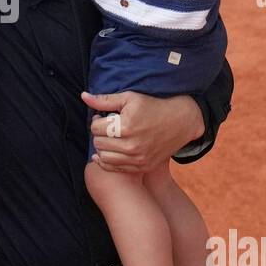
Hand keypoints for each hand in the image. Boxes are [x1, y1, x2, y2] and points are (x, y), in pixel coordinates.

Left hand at [83, 90, 203, 172]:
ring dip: (103, 147)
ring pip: (104, 157)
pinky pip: (116, 169)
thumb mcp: (130, 98)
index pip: (95, 127)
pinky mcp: (143, 166)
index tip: (102, 117)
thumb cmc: (154, 105)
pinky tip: (111, 151)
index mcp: (126, 126)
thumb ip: (105, 100)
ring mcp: (138, 158)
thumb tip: (83, 96)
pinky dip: (109, 161)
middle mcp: (132, 145)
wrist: (182, 121)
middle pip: (98, 143)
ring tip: (110, 138)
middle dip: (100, 134)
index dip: (96, 120)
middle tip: (107, 127)